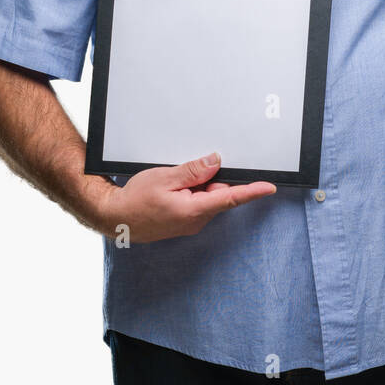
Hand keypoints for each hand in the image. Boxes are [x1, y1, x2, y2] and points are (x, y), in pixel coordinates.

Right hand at [99, 152, 275, 242]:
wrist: (115, 217)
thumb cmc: (135, 199)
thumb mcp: (164, 178)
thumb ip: (193, 171)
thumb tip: (216, 162)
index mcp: (194, 210)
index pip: (231, 198)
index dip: (252, 192)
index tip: (269, 187)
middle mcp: (196, 220)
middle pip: (218, 193)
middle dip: (211, 178)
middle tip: (189, 170)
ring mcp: (191, 222)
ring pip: (207, 197)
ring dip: (198, 185)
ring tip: (173, 181)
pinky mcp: (185, 220)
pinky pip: (197, 202)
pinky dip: (191, 191)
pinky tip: (173, 188)